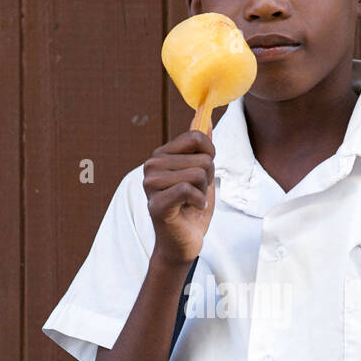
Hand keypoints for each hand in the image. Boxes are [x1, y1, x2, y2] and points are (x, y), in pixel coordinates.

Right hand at [143, 129, 215, 264]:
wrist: (183, 243)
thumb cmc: (192, 208)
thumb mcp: (202, 174)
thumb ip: (201, 147)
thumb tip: (206, 117)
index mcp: (161, 155)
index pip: (196, 136)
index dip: (210, 155)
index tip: (203, 174)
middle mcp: (151, 165)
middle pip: (202, 157)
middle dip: (207, 179)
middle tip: (195, 194)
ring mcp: (150, 184)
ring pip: (197, 173)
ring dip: (203, 192)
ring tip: (191, 203)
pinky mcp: (156, 203)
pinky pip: (188, 189)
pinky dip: (199, 202)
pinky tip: (191, 211)